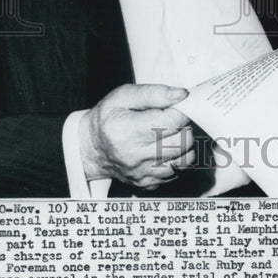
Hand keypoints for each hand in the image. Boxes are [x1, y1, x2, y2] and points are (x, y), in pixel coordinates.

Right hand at [79, 83, 194, 188]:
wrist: (92, 148)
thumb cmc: (108, 118)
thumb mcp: (123, 96)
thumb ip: (153, 93)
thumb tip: (181, 95)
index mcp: (127, 131)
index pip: (171, 122)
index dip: (183, 110)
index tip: (181, 104)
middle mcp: (135, 157)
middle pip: (182, 142)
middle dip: (185, 126)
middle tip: (175, 118)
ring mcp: (143, 173)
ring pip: (185, 160)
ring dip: (184, 143)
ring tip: (172, 133)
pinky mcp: (149, 184)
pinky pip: (178, 172)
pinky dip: (178, 158)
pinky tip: (166, 147)